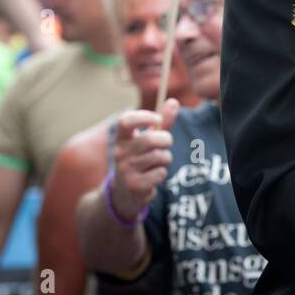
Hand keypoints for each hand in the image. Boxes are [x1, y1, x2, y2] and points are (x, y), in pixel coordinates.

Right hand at [110, 98, 178, 220]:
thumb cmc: (139, 159)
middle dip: (166, 140)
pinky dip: (162, 173)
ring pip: (160, 156)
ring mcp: (125, 170)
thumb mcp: (147, 140)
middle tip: (166, 144)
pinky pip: (160, 173)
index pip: (125, 121)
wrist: (124, 193)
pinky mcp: (134, 185)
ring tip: (157, 163)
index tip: (157, 120)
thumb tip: (174, 101)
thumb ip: (161, 122)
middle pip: (151, 139)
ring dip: (166, 158)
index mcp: (120, 139)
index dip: (144, 116)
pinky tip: (152, 177)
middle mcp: (119, 153)